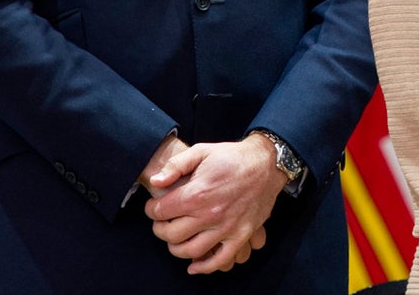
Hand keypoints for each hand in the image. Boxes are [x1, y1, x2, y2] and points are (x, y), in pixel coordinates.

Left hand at [144, 134, 288, 273]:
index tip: (154, 207)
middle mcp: (210, 214)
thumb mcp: (202, 150)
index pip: (161, 212)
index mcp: (197, 193)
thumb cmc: (232, 156)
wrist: (266, 162)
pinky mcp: (241, 234)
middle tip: (162, 223)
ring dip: (176, 249)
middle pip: (172, 234)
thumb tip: (156, 181)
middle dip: (160, 229)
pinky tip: (193, 265)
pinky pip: (220, 259)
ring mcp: (227, 227)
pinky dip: (204, 267)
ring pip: (191, 251)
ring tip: (176, 239)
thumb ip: (176, 165)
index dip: (152, 209)